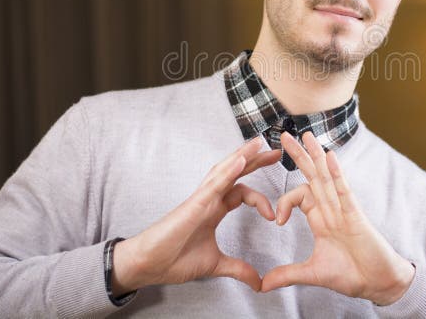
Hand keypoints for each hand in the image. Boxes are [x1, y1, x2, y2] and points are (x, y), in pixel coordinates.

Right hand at [112, 138, 281, 293]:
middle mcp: (209, 199)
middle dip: (255, 161)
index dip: (260, 196)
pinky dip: (229, 171)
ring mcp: (201, 199)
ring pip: (224, 171)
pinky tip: (242, 160)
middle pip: (235, 173)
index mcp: (213, 210)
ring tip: (259, 144)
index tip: (274, 215)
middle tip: (276, 152)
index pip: (240, 191)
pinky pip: (214, 183)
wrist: (149, 265)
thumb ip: (238, 269)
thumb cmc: (173, 259)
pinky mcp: (194, 203)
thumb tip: (257, 282)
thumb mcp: (215, 264)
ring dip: (243, 156)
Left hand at [261, 132, 414, 304]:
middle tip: (283, 134)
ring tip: (306, 134)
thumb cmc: (350, 274)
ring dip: (316, 154)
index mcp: (321, 217)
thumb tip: (263, 284)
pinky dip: (336, 173)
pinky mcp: (355, 215)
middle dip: (298, 155)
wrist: (376, 283)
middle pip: (312, 175)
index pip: (299, 195)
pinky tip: (329, 156)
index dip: (283, 202)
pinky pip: (344, 189)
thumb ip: (288, 274)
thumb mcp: (312, 273)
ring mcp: (344, 209)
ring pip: (327, 176)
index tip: (276, 221)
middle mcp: (331, 208)